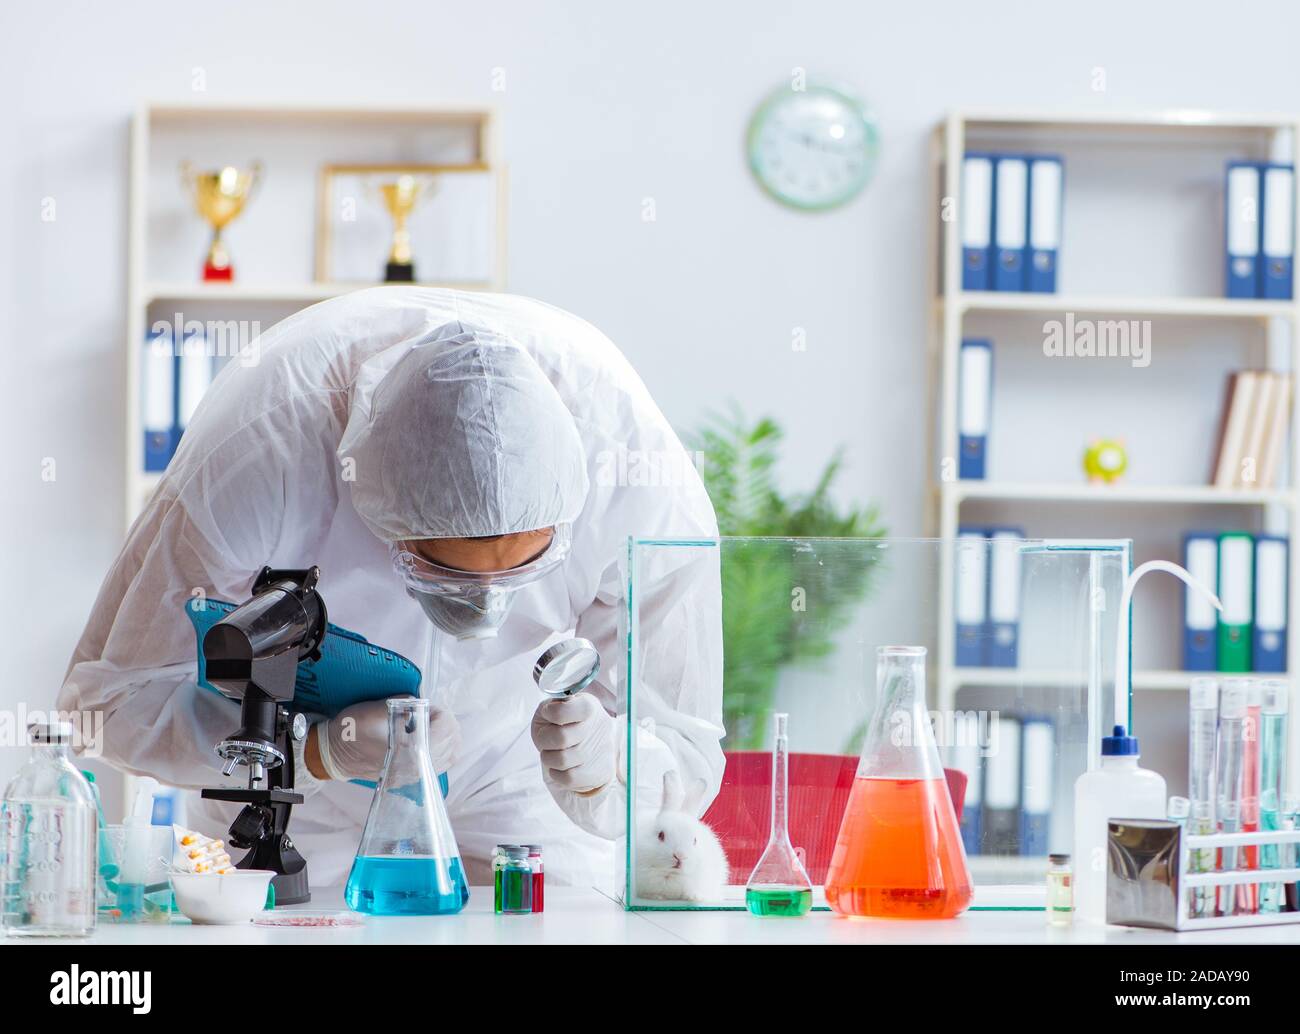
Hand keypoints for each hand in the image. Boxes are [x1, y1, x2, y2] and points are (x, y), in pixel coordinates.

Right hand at [312, 698, 459, 781]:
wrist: (332, 756)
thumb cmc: (349, 733)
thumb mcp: (370, 711)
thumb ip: (398, 704)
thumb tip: (418, 702)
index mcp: (406, 752)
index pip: (444, 731)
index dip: (441, 713)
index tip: (428, 705)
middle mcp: (415, 768)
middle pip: (452, 742)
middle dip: (446, 721)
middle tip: (430, 710)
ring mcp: (415, 775)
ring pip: (451, 754)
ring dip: (448, 734)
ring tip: (432, 721)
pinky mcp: (412, 776)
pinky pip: (442, 763)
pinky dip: (445, 747)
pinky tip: (432, 735)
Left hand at [530, 694, 614, 794]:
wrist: (586, 747)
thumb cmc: (564, 726)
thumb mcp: (556, 708)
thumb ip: (552, 706)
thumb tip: (551, 710)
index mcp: (588, 706)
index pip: (563, 710)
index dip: (550, 713)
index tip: (548, 714)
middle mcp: (599, 727)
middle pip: (561, 738)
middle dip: (545, 740)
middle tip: (547, 739)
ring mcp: (603, 750)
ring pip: (562, 760)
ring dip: (549, 758)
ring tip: (553, 754)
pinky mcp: (601, 772)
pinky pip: (569, 778)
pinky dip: (557, 774)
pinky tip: (560, 767)